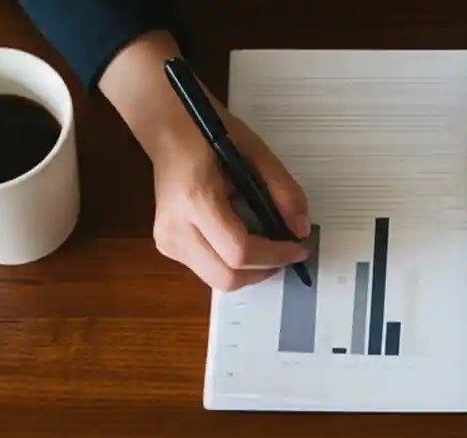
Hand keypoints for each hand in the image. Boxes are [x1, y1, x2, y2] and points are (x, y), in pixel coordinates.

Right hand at [148, 113, 309, 290]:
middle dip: (264, 271)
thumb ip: (283, 191)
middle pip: (227, 278)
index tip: (299, 248)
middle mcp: (175, 229)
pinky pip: (207, 270)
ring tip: (267, 246)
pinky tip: (243, 240)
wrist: (167, 128)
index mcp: (195, 200)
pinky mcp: (167, 247)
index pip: (240, 251)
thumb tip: (300, 230)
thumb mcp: (255, 152)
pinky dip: (232, 264)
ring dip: (249, 271)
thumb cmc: (208, 133)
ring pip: (218, 280)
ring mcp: (166, 241)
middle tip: (286, 253)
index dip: (275, 256)